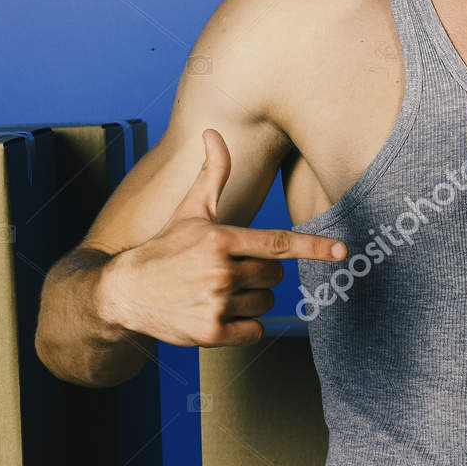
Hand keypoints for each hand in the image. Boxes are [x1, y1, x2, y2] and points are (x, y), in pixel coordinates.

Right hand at [96, 128, 346, 346]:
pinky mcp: (210, 332)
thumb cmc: (166, 247)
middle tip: (227, 270)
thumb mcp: (191, 210)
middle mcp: (221, 271)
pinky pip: (254, 331)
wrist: (124, 292)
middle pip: (275, 276)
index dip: (313, 247)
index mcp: (221, 239)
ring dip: (250, 300)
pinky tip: (217, 313)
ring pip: (266, 302)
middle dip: (259, 273)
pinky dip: (243, 327)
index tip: (341, 251)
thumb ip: (214, 174)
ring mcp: (216, 303)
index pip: (278, 243)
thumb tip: (213, 133)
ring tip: (217, 291)